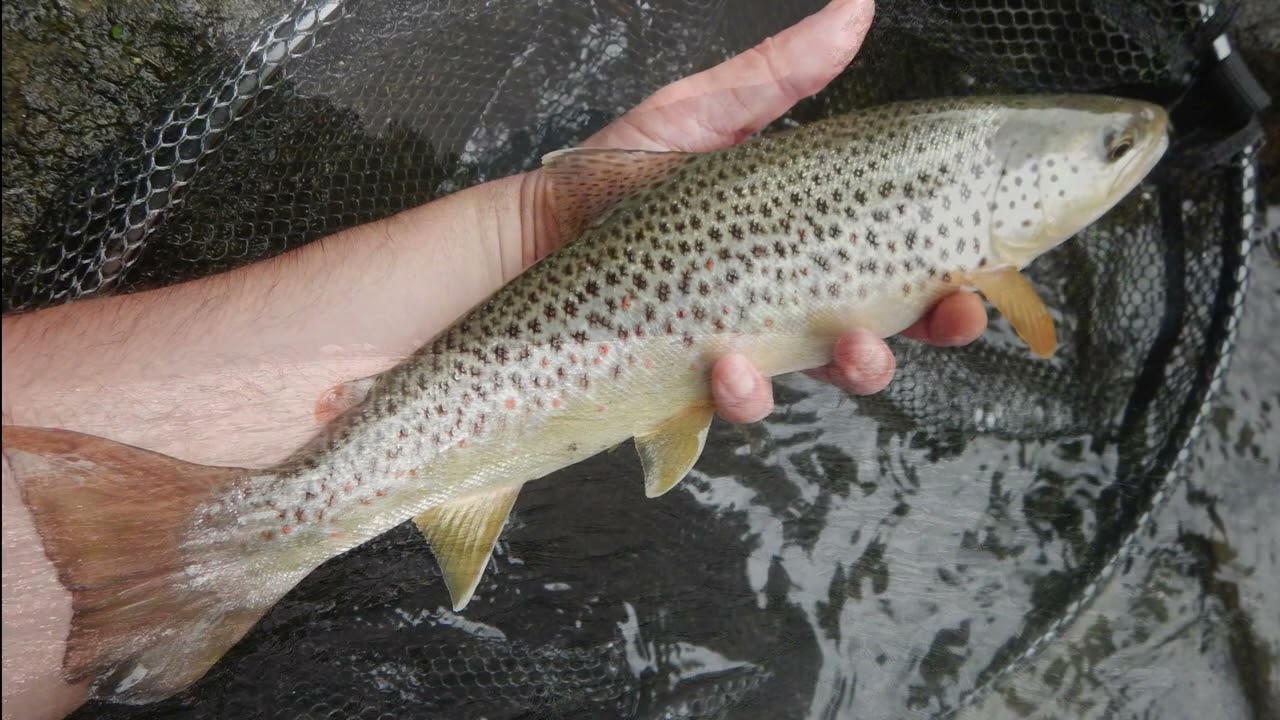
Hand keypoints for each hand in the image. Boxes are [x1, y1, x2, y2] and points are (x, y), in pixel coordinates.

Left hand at [483, 0, 986, 423]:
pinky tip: (732, 366)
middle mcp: (779, 301)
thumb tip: (855, 10)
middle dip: (922, 332)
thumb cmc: (613, 177)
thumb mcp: (700, 116)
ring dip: (854, 367)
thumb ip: (778, 77)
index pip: (889, 265)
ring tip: (853, 344)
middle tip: (948, 316)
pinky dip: (744, 390)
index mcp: (796, 243)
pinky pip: (735, 401)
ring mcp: (741, 345)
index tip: (980, 272)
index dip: (943, 277)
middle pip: (878, 328)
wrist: (533, 230)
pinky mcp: (690, 380)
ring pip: (819, 376)